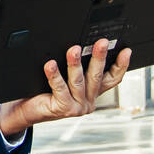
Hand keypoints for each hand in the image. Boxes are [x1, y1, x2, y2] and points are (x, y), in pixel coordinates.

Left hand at [0, 39, 131, 135]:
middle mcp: (88, 101)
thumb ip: (76, 67)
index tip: (126, 50)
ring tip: (73, 50)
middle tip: (101, 42)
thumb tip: (81, 45)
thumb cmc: (45, 91)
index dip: (121, 65)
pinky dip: (54, 75)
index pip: (112, 78)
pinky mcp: (64, 109)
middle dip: (99, 58)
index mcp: (93, 93)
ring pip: (79, 81)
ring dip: (75, 64)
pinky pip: (59, 88)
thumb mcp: (66, 78)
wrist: (27, 110)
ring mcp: (77, 107)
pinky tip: (50, 64)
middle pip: (96, 76)